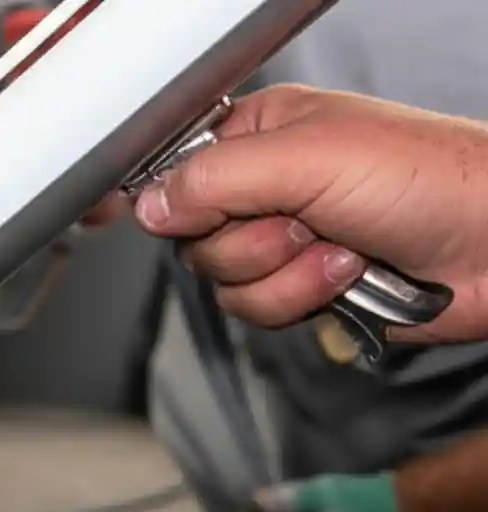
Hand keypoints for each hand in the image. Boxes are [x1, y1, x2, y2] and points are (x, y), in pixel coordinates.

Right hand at [133, 85, 487, 343]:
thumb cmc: (430, 179)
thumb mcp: (306, 159)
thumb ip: (213, 179)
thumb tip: (146, 204)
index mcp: (260, 135)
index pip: (177, 171)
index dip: (173, 198)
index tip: (183, 213)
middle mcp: (267, 187)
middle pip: (195, 238)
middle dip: (250, 243)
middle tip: (302, 220)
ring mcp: (286, 240)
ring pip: (225, 282)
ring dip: (284, 275)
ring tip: (339, 247)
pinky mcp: (306, 287)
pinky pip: (261, 310)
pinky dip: (305, 298)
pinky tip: (349, 274)